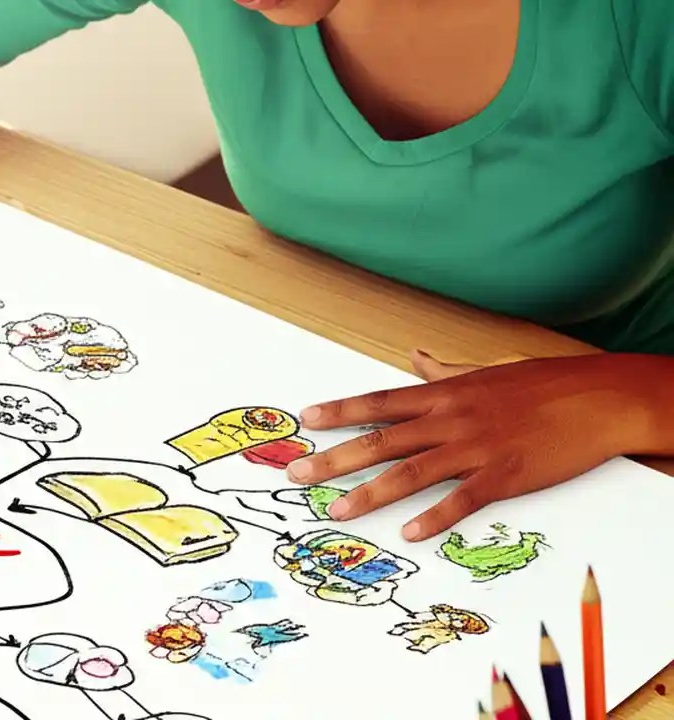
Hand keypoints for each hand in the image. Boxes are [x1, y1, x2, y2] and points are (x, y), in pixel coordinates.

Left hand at [286, 350, 666, 541]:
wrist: (599, 398)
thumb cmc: (544, 383)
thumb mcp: (487, 370)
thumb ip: (443, 370)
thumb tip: (415, 357)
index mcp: (444, 394)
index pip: (378, 402)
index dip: (340, 411)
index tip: (305, 419)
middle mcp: (450, 419)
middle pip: (381, 440)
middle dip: (335, 459)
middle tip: (298, 475)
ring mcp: (475, 448)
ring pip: (411, 473)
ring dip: (370, 494)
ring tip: (338, 511)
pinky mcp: (503, 476)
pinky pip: (461, 500)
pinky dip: (435, 517)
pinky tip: (410, 533)